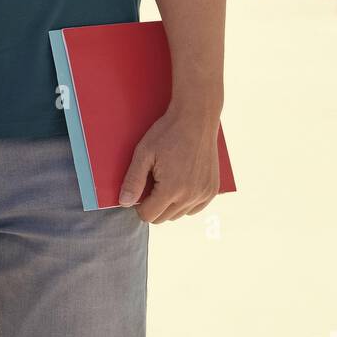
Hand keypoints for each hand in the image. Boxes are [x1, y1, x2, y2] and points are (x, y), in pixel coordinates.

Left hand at [118, 106, 220, 221]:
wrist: (196, 118)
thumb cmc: (167, 132)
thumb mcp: (144, 152)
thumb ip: (133, 180)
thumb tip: (125, 203)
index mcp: (171, 189)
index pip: (149, 215)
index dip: (139, 205)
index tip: (139, 190)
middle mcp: (190, 197)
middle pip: (164, 218)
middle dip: (153, 205)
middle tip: (152, 182)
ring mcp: (203, 194)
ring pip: (179, 214)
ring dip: (169, 205)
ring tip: (166, 181)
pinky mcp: (212, 190)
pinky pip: (194, 208)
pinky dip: (186, 202)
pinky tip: (181, 184)